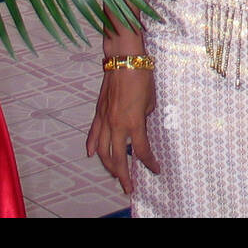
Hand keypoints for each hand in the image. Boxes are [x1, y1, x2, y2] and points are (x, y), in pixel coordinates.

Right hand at [86, 66, 158, 193]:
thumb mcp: (151, 101)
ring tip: (115, 175)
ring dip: (108, 165)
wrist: (125, 60)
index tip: (155, 169)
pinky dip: (92, 146)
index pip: (142, 151)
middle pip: (119, 159)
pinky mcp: (99, 112)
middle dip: (124, 176)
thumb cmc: (142, 77)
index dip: (149, 163)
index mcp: (135, 123)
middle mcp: (118, 125)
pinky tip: (92, 155)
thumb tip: (141, 123)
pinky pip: (94, 133)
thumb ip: (145, 117)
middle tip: (129, 187)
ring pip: (103, 151)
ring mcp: (106, 119)